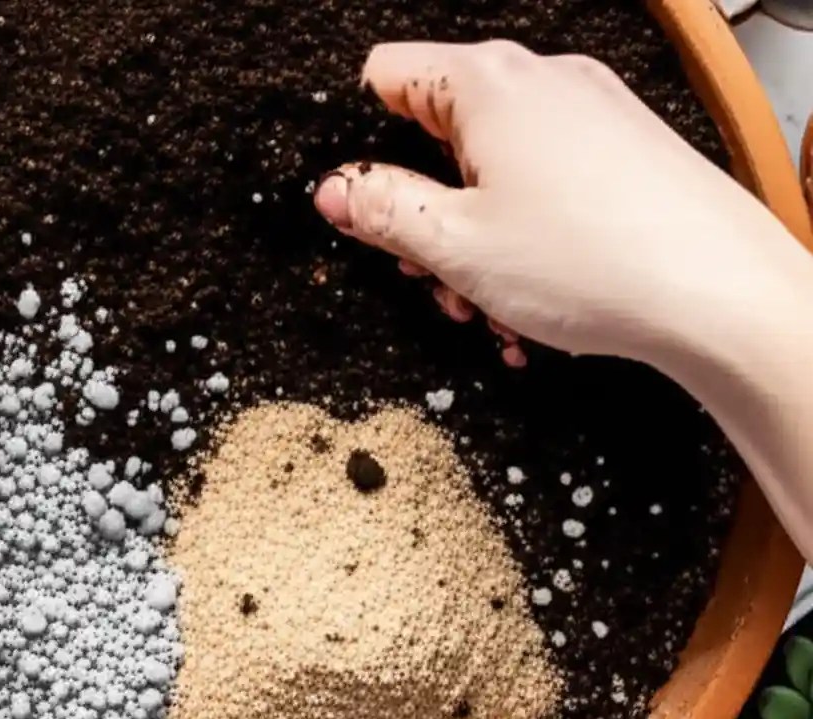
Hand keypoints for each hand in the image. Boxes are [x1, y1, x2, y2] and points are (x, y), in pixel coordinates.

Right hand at [313, 41, 809, 369]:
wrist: (725, 297)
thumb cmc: (594, 263)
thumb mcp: (453, 244)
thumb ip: (381, 207)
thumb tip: (337, 187)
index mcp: (487, 84)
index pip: (386, 75)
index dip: (362, 141)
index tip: (367, 199)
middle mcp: (543, 81)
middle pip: (441, 128)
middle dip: (424, 205)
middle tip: (429, 270)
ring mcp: (591, 113)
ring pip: (494, 166)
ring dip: (473, 233)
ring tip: (487, 300)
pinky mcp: (625, 149)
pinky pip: (547, 183)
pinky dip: (524, 233)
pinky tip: (532, 298)